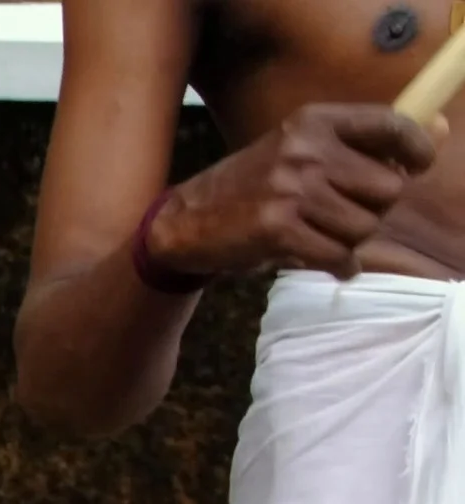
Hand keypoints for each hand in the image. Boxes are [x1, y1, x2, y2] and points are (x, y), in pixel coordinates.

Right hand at [145, 104, 440, 281]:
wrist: (183, 222)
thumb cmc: (252, 188)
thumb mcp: (300, 150)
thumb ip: (363, 144)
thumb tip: (437, 133)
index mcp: (315, 121)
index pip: (393, 125)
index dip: (418, 149)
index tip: (417, 165)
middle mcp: (306, 149)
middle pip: (388, 188)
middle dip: (374, 209)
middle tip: (345, 215)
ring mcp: (291, 189)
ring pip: (365, 227)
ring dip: (352, 241)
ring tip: (324, 237)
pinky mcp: (278, 228)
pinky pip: (338, 255)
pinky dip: (338, 265)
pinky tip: (324, 262)